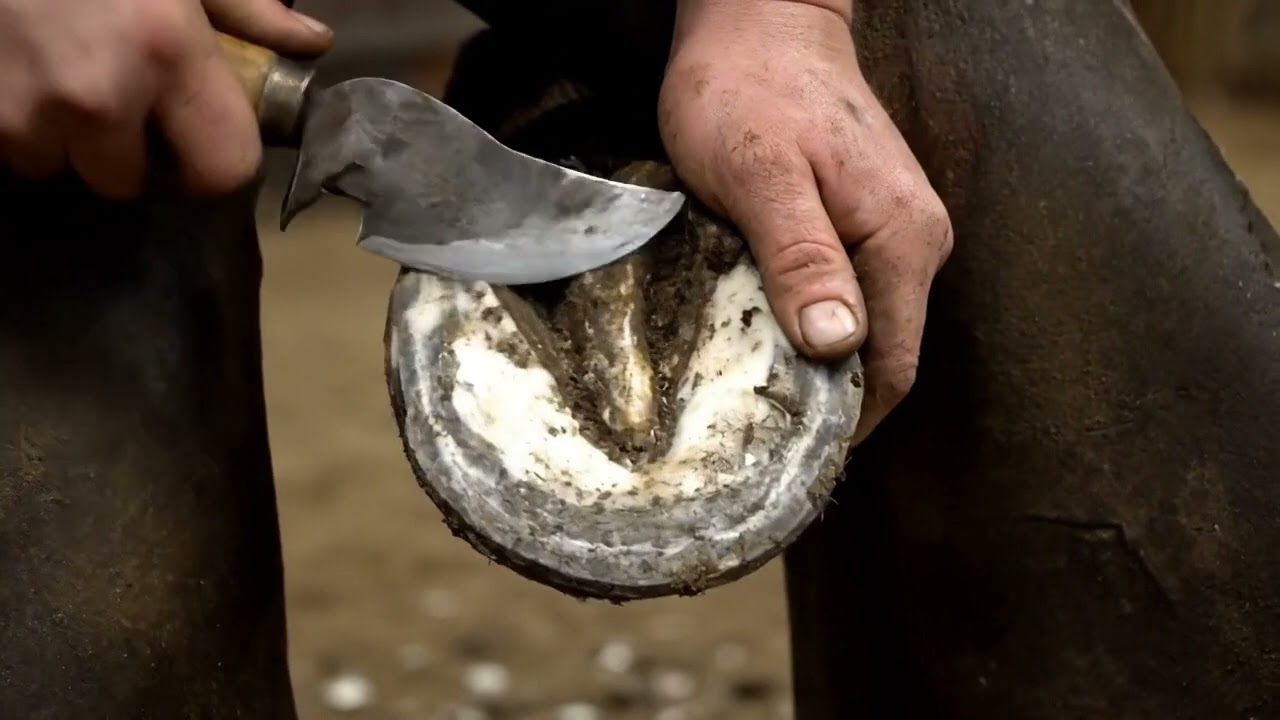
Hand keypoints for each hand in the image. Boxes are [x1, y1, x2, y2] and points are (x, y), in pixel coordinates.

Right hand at [0, 0, 331, 198]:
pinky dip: (16, 120)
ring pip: (56, 167)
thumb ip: (243, 8)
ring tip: (57, 75)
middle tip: (112, 97)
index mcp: (167, 52)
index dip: (210, 165)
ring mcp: (27, 112)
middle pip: (126, 182)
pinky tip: (22, 70)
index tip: (193, 146)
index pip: (222, 170)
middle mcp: (100, 96)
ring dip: (60, 137)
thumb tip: (312, 41)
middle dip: (121, 151)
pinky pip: (9, 148)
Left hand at [659, 0, 952, 443]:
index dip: (847, 421)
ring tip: (758, 394)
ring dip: (818, 365)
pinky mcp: (866, 220)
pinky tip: (767, 335)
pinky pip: (850, 294)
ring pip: (865, 327)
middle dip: (829, 401)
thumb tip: (837, 347)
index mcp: (903, 240)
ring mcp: (894, 229)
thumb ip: (802, 258)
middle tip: (762, 434)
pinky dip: (812, 325)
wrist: (761, 21)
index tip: (791, 452)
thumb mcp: (761, 175)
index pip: (892, 367)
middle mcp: (915, 241)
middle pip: (883, 354)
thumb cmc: (748, 89)